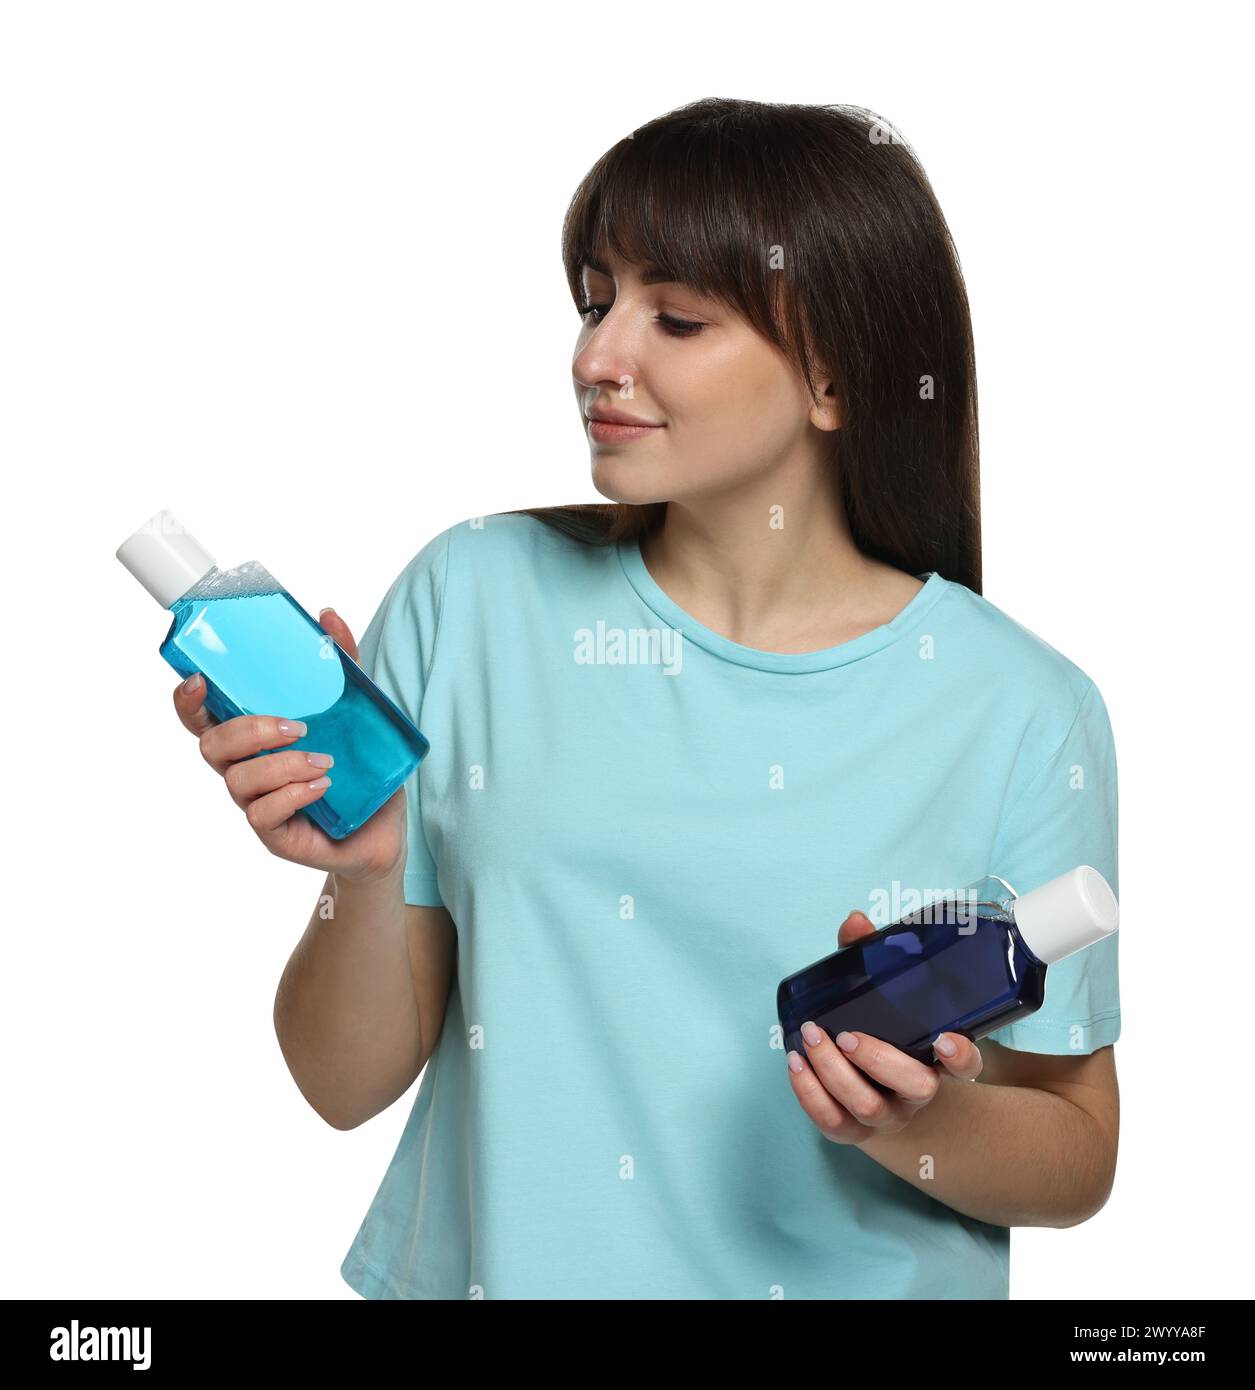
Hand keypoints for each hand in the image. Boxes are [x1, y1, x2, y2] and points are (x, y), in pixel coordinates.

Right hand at [171, 606, 407, 885]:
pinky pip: (261, 816)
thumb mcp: (357, 711)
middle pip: (210, 745)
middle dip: (248, 730)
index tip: (198, 679)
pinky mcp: (275, 834)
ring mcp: (257, 802)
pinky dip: (292, 795)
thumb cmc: (360, 769)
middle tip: (298, 726)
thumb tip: (328, 615)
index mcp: (253, 737)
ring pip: (237, 780)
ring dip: (280, 765)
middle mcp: (246, 768)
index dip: (187, 700)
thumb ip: (341, 665)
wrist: (385, 829)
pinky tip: (322, 786)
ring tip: (325, 761)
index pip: (201, 717)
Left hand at [785, 908, 983, 1144]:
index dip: (961, 1056)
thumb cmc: (880, 1028)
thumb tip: (856, 922)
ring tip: (810, 1036)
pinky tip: (795, 1062)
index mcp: (935, 1057)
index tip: (945, 1038)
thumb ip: (870, 956)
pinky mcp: (853, 1130)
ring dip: (834, 1071)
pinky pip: (832, 1122)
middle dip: (878, 1059)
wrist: (870, 1085)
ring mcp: (887, 1115)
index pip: (967, 1065)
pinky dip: (808, 1093)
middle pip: (915, 1087)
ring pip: (868, 1107)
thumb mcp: (881, 993)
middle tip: (847, 1035)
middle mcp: (917, 1090)